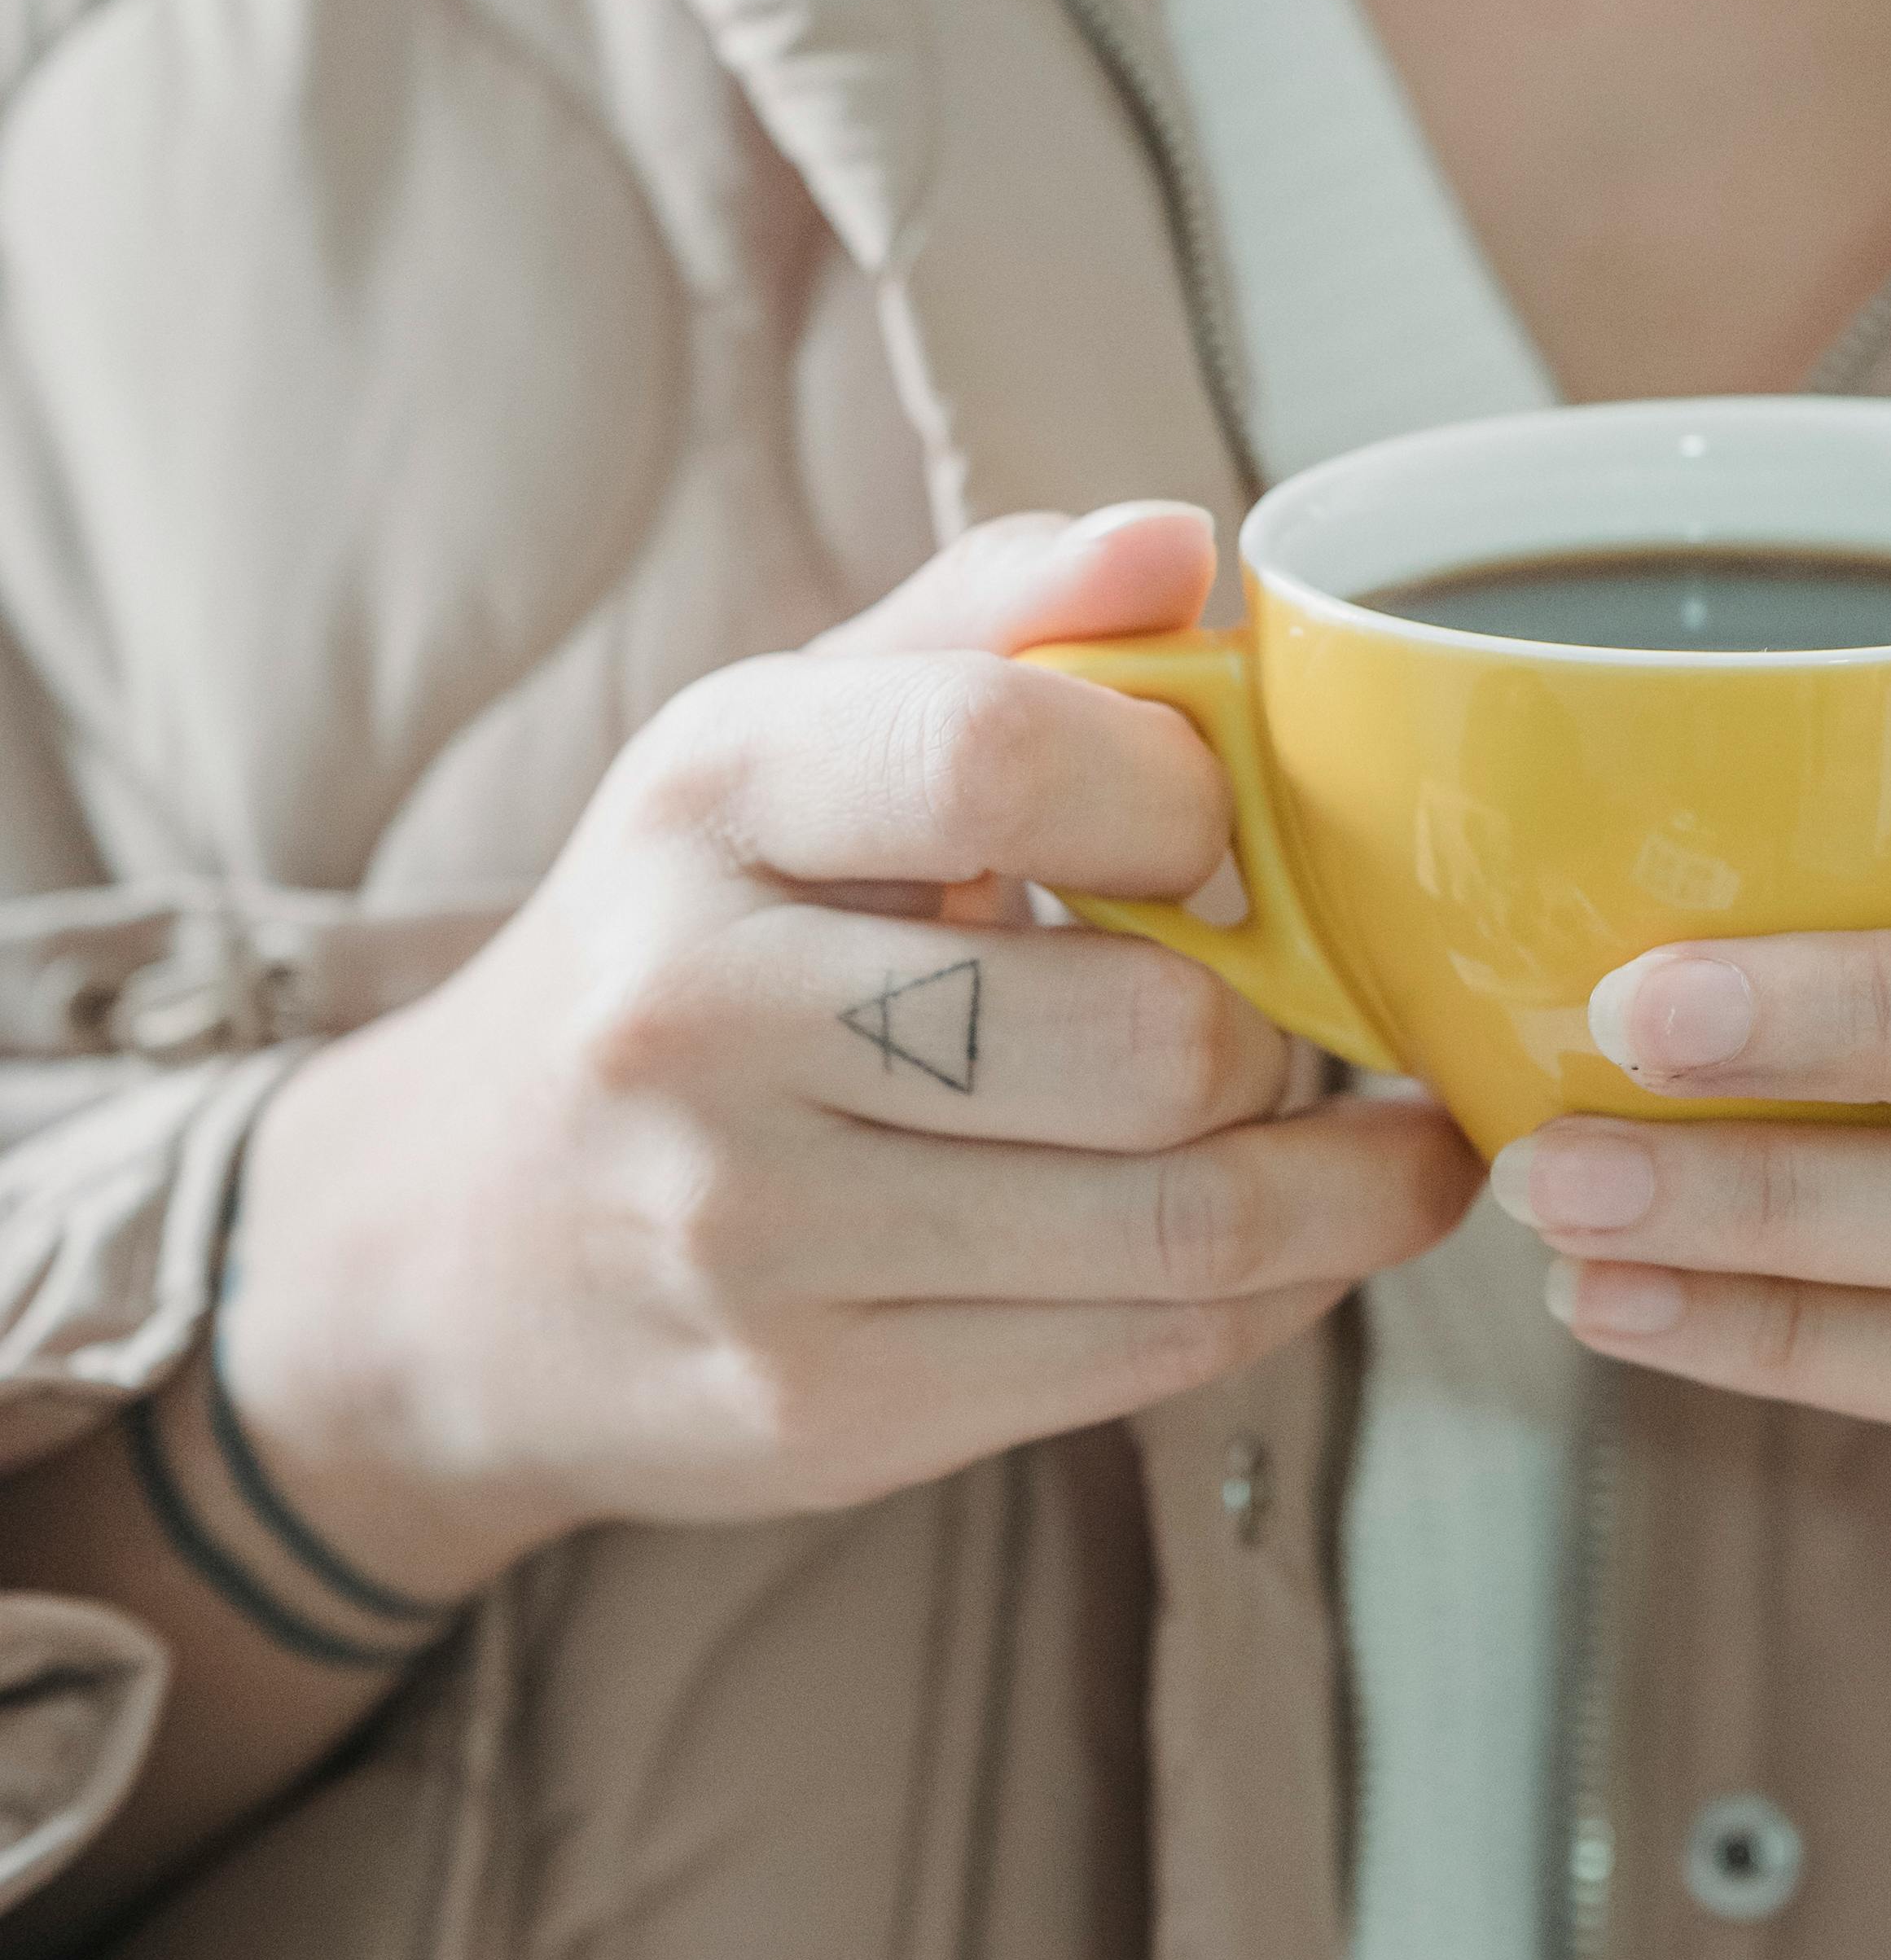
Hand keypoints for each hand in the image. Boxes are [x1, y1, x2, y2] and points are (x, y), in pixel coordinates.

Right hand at [230, 507, 1477, 1601]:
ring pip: (1183, 1223)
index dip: (1182, 789)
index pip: (996, 757)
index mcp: (706, 799)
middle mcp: (701, 1018)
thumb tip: (1181, 546)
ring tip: (1373, 1132)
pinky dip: (1283, 1292)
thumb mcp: (781, 749)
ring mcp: (754, 1238)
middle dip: (1282, 1020)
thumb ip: (992, 621)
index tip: (1225, 825)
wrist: (448, 1258)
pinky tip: (1300, 1239)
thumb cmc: (684, 953)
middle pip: (1146, 1035)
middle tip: (1295, 1001)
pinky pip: (1151, 1354)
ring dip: (1340, 1183)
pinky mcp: (821, 1413)